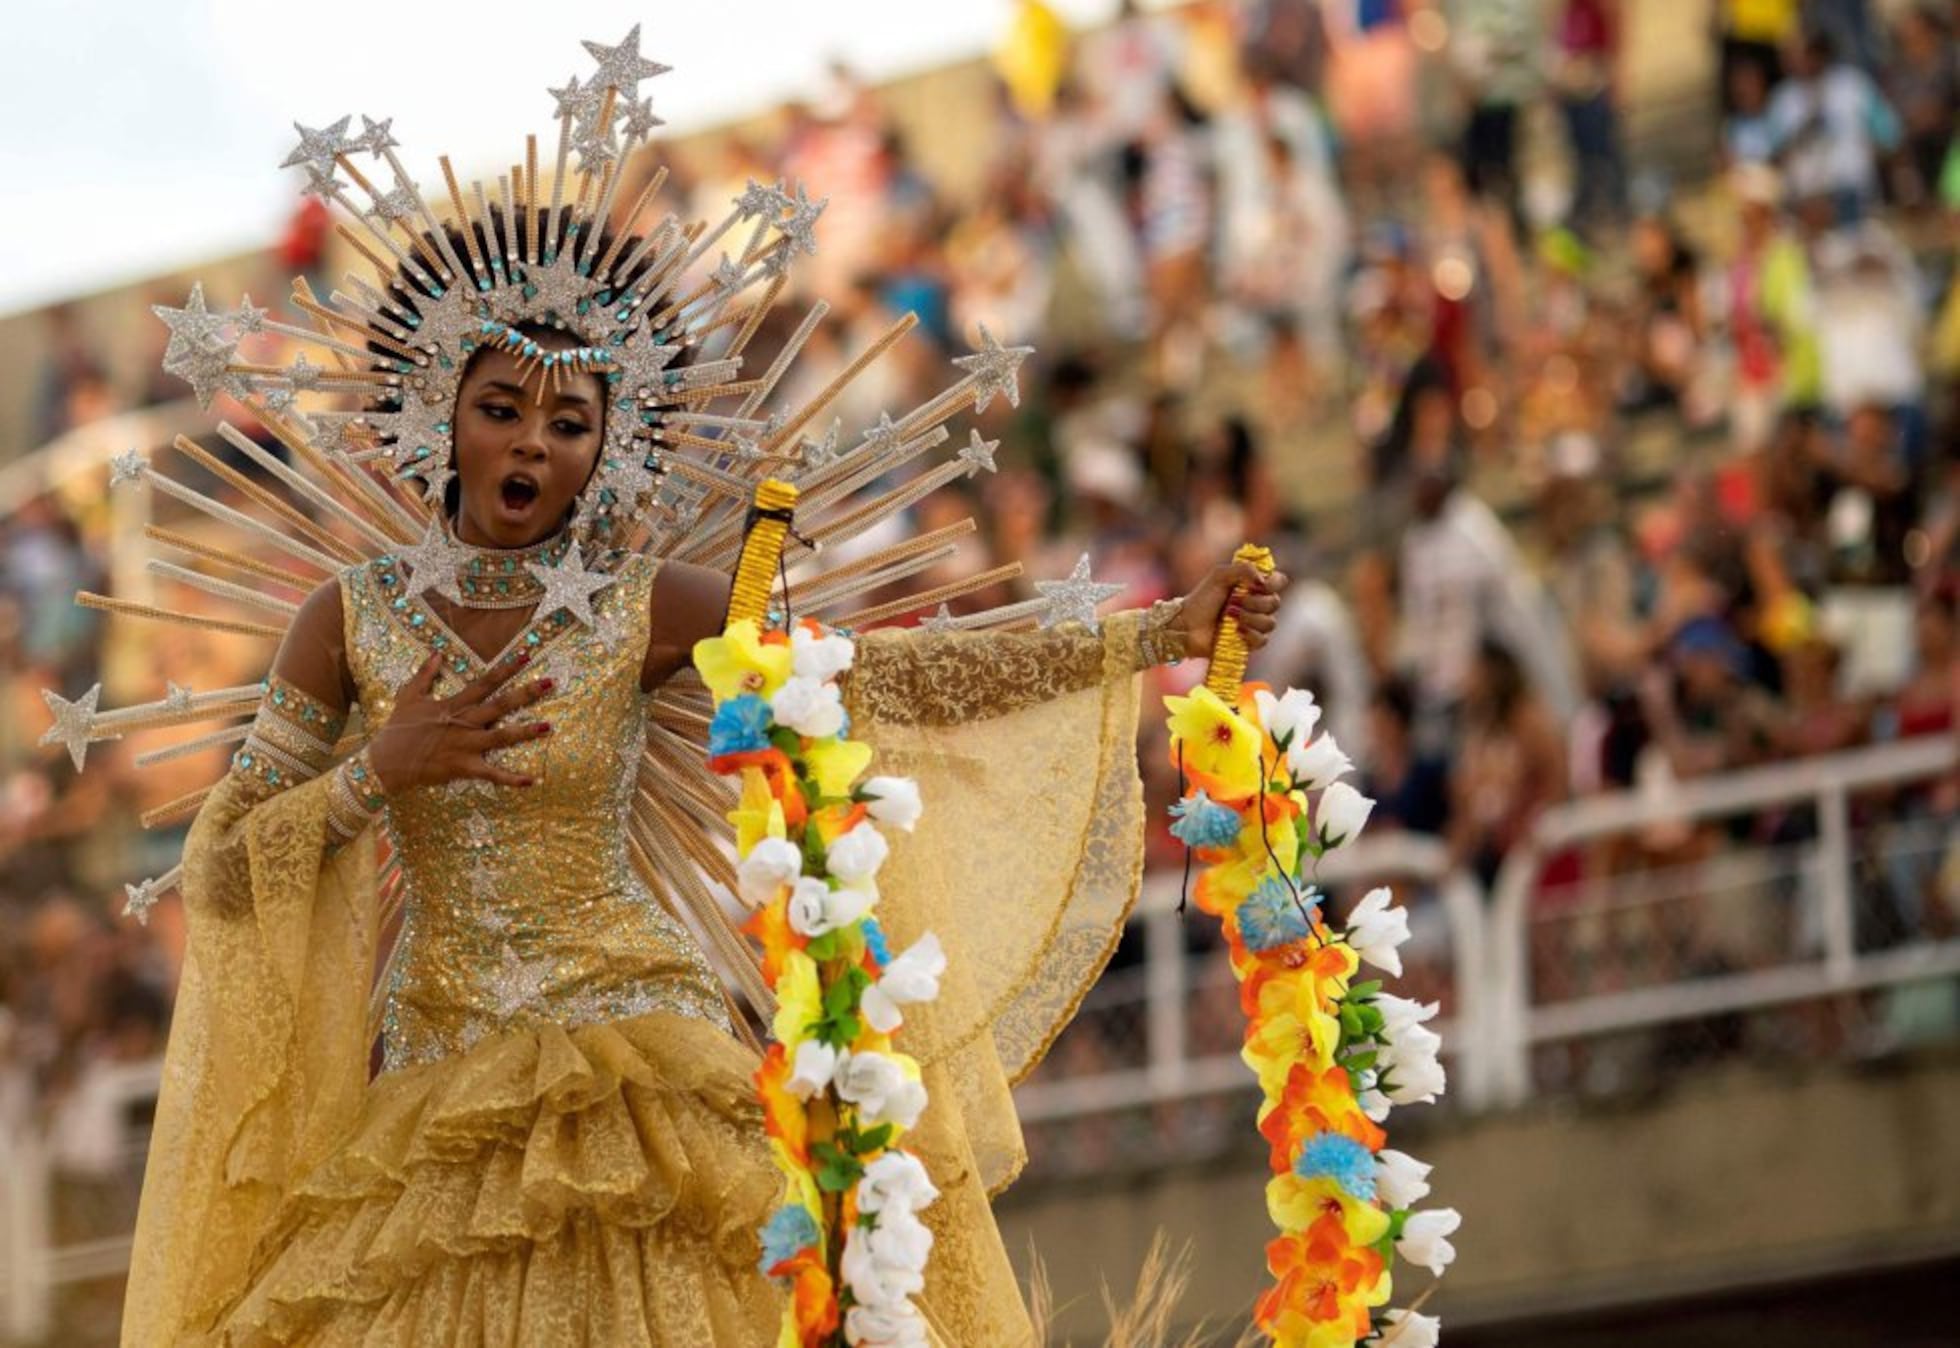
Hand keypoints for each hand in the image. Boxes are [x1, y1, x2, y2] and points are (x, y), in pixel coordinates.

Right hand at [367, 650, 555, 793]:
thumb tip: (436, 652)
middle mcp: (464, 723)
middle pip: (500, 705)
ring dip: (525, 732)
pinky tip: (532, 781)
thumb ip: (425, 674)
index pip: (485, 682)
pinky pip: (492, 774)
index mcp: (454, 705)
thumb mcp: (409, 696)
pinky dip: (511, 779)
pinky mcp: (464, 767)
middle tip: (550, 683)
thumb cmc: (398, 728)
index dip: (506, 669)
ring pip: (501, 737)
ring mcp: (465, 745)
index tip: (526, 657)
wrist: (386, 761)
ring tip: (548, 726)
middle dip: (526, 693)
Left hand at [1177, 560, 1288, 661]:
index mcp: (1253, 587)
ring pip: (1270, 623)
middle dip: (1254, 602)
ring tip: (1229, 616)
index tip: (1258, 585)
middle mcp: (1258, 605)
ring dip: (1250, 618)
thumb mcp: (1219, 576)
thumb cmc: (1201, 599)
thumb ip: (1242, 569)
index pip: (1279, 581)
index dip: (1274, 583)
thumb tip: (1263, 580)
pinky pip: (1263, 640)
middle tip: (1232, 602)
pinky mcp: (1250, 643)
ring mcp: (1255, 624)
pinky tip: (1236, 630)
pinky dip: (1250, 634)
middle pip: (1275, 603)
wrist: (1187, 625)